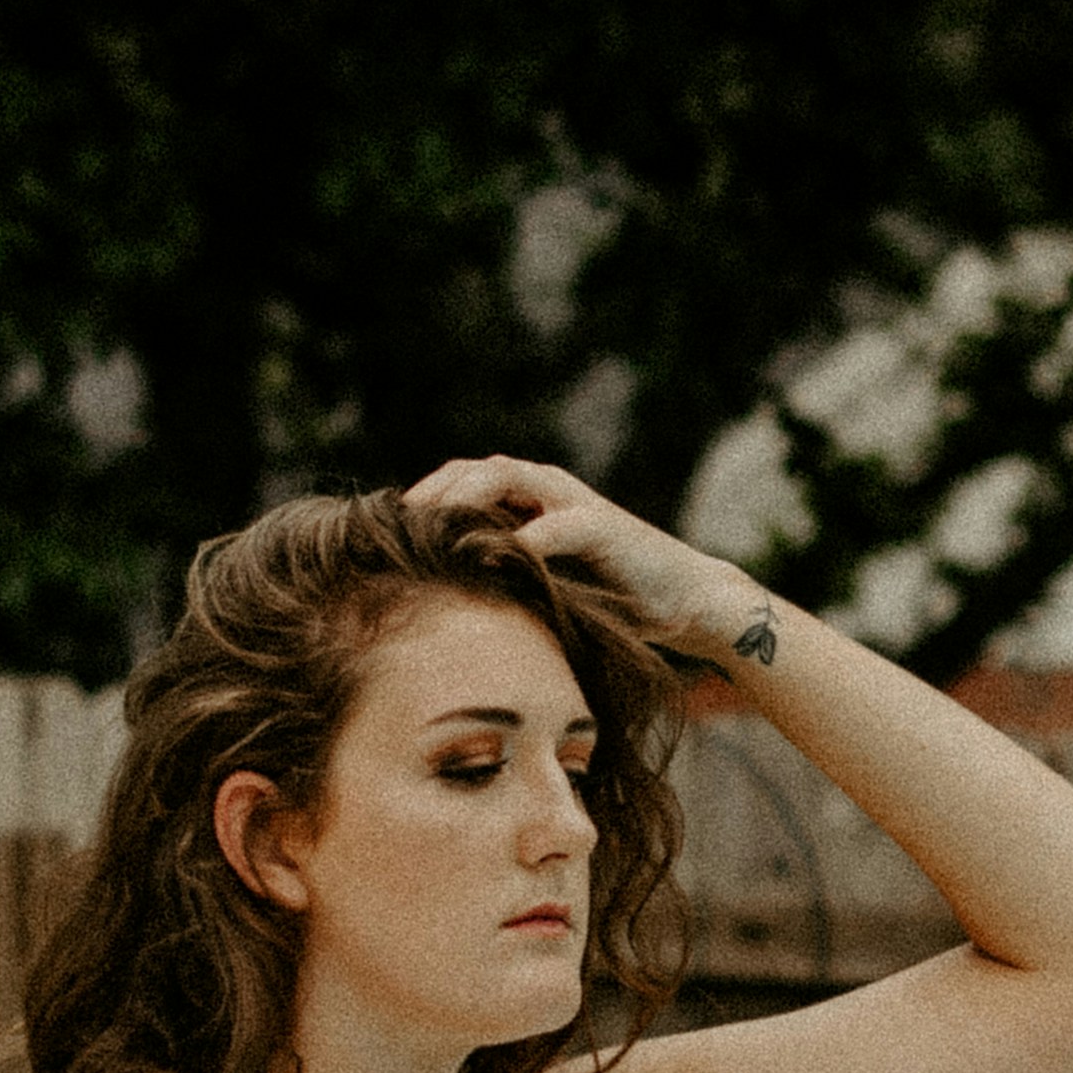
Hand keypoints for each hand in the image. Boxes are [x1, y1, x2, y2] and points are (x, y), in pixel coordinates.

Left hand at [403, 453, 781, 678]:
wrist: (687, 602)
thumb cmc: (613, 598)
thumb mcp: (546, 585)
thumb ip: (504, 577)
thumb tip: (439, 602)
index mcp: (531, 502)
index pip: (465, 482)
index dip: (424, 498)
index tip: (385, 528)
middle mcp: (549, 492)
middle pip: (476, 470)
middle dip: (433, 490)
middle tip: (394, 521)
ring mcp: (576, 504)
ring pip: (507, 478)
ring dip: (464, 496)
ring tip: (429, 520)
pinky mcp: (604, 526)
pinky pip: (554, 523)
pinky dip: (521, 536)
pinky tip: (491, 554)